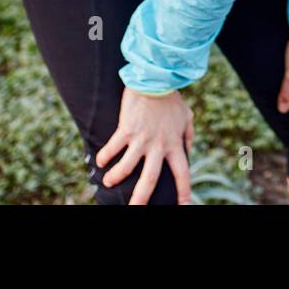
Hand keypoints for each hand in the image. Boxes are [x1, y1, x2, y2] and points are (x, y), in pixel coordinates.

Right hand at [96, 88, 194, 204]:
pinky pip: (113, 147)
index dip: (183, 190)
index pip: (182, 172)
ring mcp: (141, 138)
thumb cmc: (171, 98)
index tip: (183, 203)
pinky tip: (100, 162)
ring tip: (108, 183)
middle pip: (150, 179)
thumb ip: (187, 135)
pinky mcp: (126, 129)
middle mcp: (158, 145)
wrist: (155, 79)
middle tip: (134, 210)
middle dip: (142, 198)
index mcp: (174, 144)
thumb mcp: (186, 116)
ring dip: (116, 177)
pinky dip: (105, 156)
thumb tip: (188, 150)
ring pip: (127, 167)